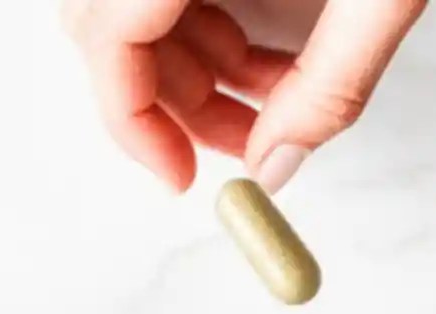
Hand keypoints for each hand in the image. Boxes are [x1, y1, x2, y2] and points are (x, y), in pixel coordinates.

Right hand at [63, 0, 425, 193]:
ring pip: (136, 3)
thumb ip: (330, 83)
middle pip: (110, 26)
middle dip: (171, 101)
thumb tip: (275, 162)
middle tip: (241, 142)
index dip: (131, 121)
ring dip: (194, 65)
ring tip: (274, 96)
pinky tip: (268, 45)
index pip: (106, 39)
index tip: (179, 174)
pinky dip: (206, 18)